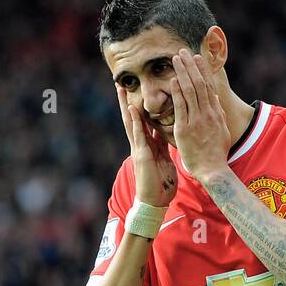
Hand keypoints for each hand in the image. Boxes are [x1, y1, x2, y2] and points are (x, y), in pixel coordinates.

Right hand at [117, 86, 177, 206]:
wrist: (155, 201)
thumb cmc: (160, 182)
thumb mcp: (163, 158)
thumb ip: (162, 144)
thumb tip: (165, 131)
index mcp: (148, 144)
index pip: (143, 121)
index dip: (140, 106)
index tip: (136, 91)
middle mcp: (140, 144)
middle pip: (132, 118)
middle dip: (126, 101)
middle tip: (120, 84)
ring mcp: (139, 149)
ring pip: (131, 123)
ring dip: (125, 106)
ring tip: (121, 90)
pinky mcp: (141, 155)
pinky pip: (138, 135)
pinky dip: (135, 122)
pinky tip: (131, 110)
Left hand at [171, 49, 231, 184]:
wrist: (213, 170)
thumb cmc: (216, 154)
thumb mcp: (222, 132)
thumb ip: (218, 115)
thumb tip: (214, 101)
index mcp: (215, 113)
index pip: (208, 87)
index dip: (202, 71)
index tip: (196, 59)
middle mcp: (207, 113)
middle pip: (199, 83)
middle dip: (190, 66)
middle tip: (183, 52)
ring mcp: (196, 120)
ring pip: (190, 91)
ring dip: (183, 73)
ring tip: (175, 59)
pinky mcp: (185, 129)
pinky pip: (181, 107)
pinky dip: (178, 92)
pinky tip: (173, 80)